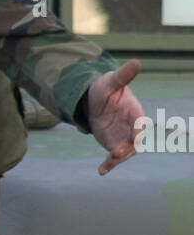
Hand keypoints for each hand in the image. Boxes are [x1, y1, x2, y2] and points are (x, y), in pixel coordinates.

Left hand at [85, 59, 142, 174]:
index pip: (139, 123)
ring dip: (117, 158)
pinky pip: (113, 157)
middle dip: (127, 148)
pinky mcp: (112, 144)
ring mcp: (122, 137)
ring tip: (108, 164)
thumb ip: (123, 76)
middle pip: (134, 142)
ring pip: (125, 152)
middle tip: (115, 153)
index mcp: (134, 111)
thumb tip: (136, 62)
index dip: (138, 130)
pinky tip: (101, 172)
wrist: (94, 100)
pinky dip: (109, 165)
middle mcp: (131, 127)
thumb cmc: (105, 88)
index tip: (135, 138)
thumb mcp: (111, 82)